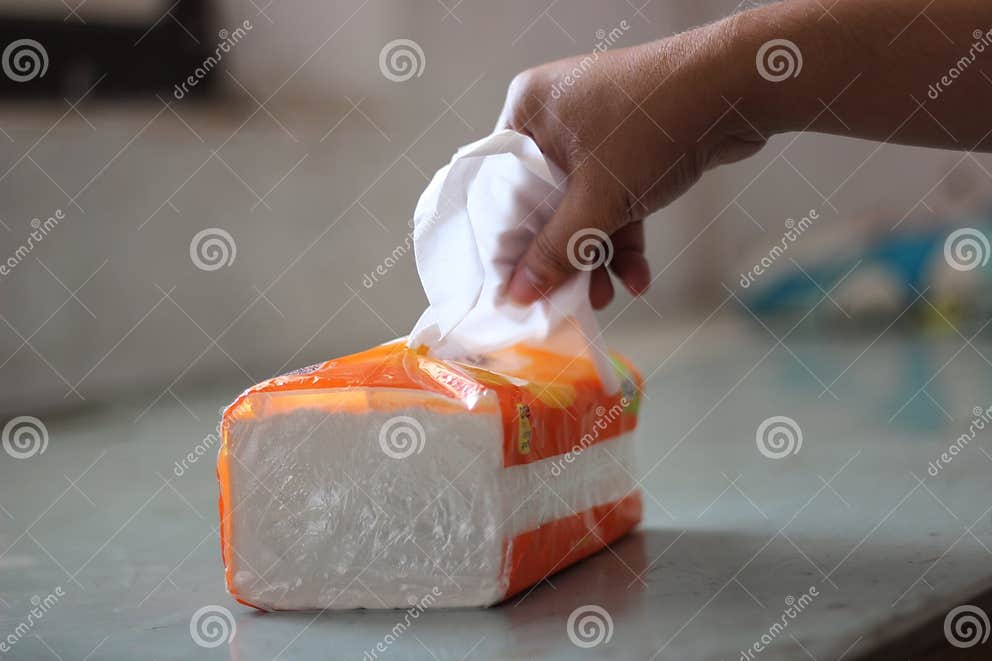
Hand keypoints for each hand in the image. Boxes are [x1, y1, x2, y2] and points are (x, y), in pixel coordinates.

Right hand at [497, 24, 765, 307]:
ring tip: (604, 298)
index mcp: (528, 111)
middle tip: (563, 299)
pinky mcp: (631, 145)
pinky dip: (624, 235)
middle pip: (543, 202)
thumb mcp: (597, 199)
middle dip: (563, 255)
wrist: (736, 90)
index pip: (500, 187)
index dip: (508, 240)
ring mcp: (595, 130)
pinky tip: (637, 277)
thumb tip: (519, 292)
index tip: (513, 283)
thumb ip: (557, 249)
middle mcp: (556, 116)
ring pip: (583, 206)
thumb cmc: (652, 128)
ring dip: (596, 254)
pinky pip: (614, 197)